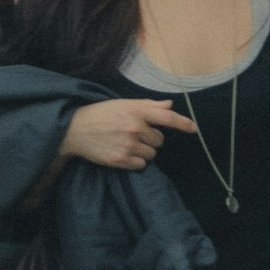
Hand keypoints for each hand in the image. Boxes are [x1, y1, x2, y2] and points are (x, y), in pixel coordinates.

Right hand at [59, 97, 197, 171]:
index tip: (194, 129)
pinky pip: (141, 165)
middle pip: (159, 140)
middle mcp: (135, 127)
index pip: (167, 118)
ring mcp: (128, 145)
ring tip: (126, 144)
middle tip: (134, 135)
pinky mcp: (120, 160)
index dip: (183, 123)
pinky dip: (136, 162)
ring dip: (143, 151)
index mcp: (137, 111)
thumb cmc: (101, 114)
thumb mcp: (124, 104)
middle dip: (151, 139)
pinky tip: (123, 153)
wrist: (75, 129)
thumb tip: (169, 105)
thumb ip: (148, 105)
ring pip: (151, 154)